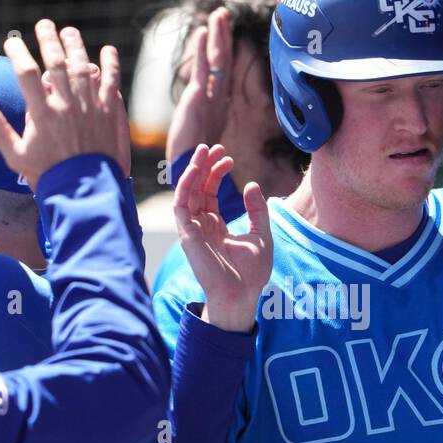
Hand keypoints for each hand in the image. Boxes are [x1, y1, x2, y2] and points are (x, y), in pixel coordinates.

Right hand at [0, 20, 131, 185]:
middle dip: (48, 39)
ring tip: (69, 32)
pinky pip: (111, 82)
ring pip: (83, 66)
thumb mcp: (16, 155)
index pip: (26, 72)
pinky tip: (108, 50)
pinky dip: (110, 64)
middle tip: (44, 25)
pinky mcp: (109, 113)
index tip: (11, 42)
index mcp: (41, 113)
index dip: (17, 52)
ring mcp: (90, 107)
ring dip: (75, 45)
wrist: (84, 194)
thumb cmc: (47, 175)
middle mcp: (66, 105)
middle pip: (56, 61)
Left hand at [166, 7, 231, 162]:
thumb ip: (202, 129)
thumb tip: (204, 132)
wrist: (189, 171)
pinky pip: (202, 69)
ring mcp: (211, 99)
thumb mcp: (199, 140)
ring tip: (219, 14)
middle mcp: (219, 101)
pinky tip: (202, 32)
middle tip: (224, 15)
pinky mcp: (198, 99)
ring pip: (218, 61)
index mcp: (219, 108)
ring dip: (218, 36)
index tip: (224, 34)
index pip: (224, 73)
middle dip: (224, 37)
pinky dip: (202, 50)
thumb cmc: (193, 161)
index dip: (225, 52)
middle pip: (224, 62)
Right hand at [173, 143, 271, 332]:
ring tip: (205, 151)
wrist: (242, 295)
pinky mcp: (187, 235)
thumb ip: (257, 210)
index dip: (217, 174)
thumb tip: (251, 184)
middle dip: (204, 166)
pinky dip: (186, 185)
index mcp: (216, 227)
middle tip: (215, 147)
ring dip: (194, 170)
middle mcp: (201, 226)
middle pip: (198, 189)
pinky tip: (196, 170)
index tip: (229, 158)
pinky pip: (181, 205)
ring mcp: (193, 230)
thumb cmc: (252, 273)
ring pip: (187, 193)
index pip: (210, 194)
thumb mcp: (261, 235)